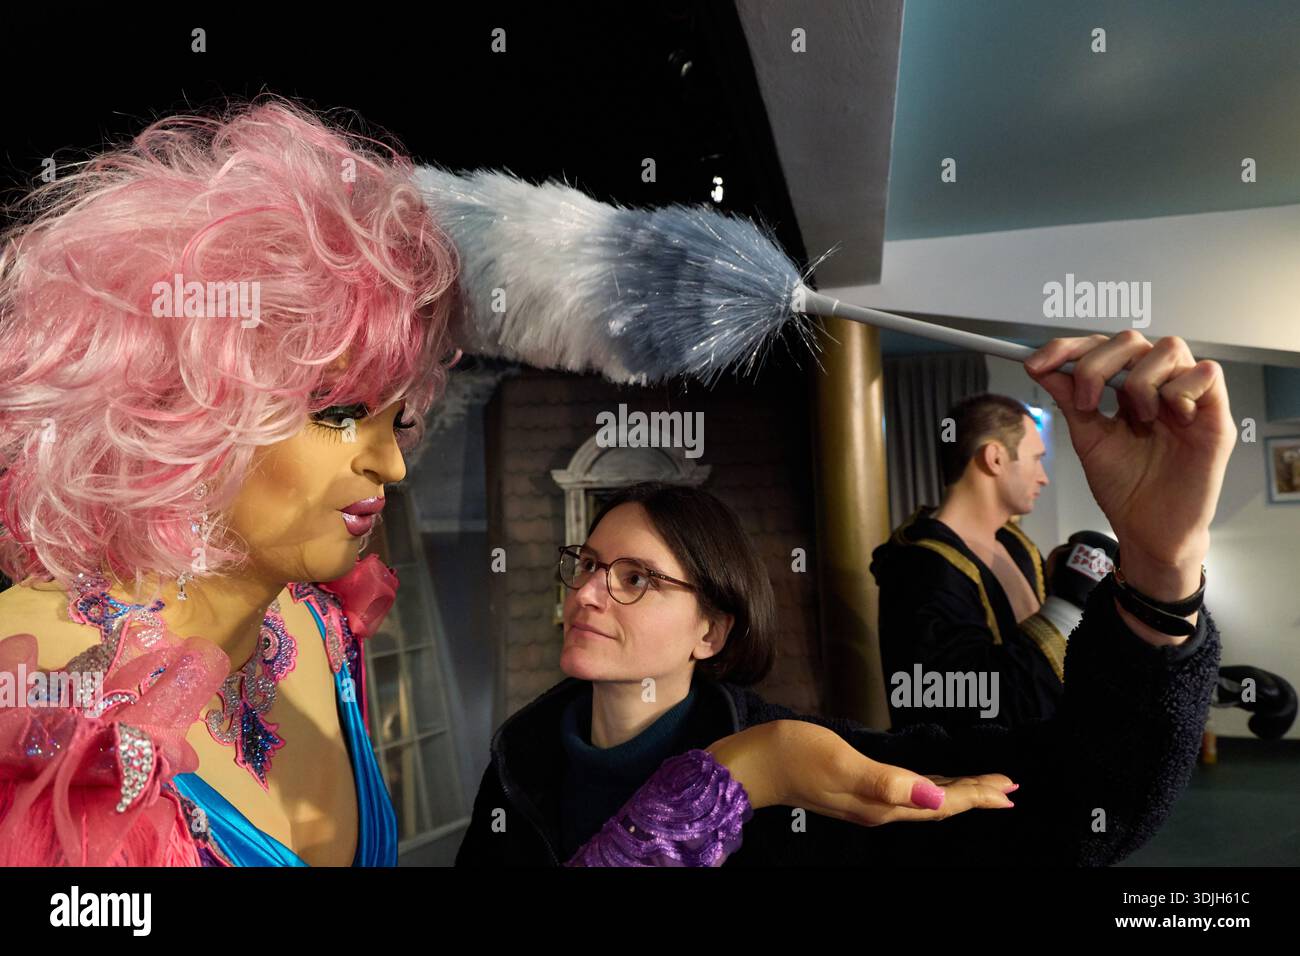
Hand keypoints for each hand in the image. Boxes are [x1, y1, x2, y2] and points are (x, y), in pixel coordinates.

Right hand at [707, 720, 1015, 824]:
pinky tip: (934, 782)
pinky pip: (907, 792)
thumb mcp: (842, 763)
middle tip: (1009, 786)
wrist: (752, 763)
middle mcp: (879, 808)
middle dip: (975, 795)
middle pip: (939, 804)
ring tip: (984, 787)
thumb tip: (936, 797)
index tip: (1009, 786)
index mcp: (881, 804)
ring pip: (925, 800)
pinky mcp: (855, 788)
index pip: (942, 802)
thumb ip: (889, 781)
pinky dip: (930, 787)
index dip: (976, 794)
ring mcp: (866, 800)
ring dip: (956, 792)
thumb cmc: (793, 754)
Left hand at [1024, 332, 1234, 605]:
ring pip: (1170, 348)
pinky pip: (1207, 373)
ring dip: (1141, 380)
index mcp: (1128, 389)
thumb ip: (1070, 400)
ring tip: (1138, 419)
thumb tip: (1040, 366)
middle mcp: (1159, 386)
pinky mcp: (1216, 415)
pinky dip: (1180, 390)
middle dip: (1098, 364)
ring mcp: (1189, 398)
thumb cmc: (1125, 488)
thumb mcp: (1088, 438)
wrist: (1148, 529)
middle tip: (1087, 402)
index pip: (1102, 347)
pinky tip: (1171, 419)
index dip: (1068, 348)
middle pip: (1132, 340)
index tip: (1035, 365)